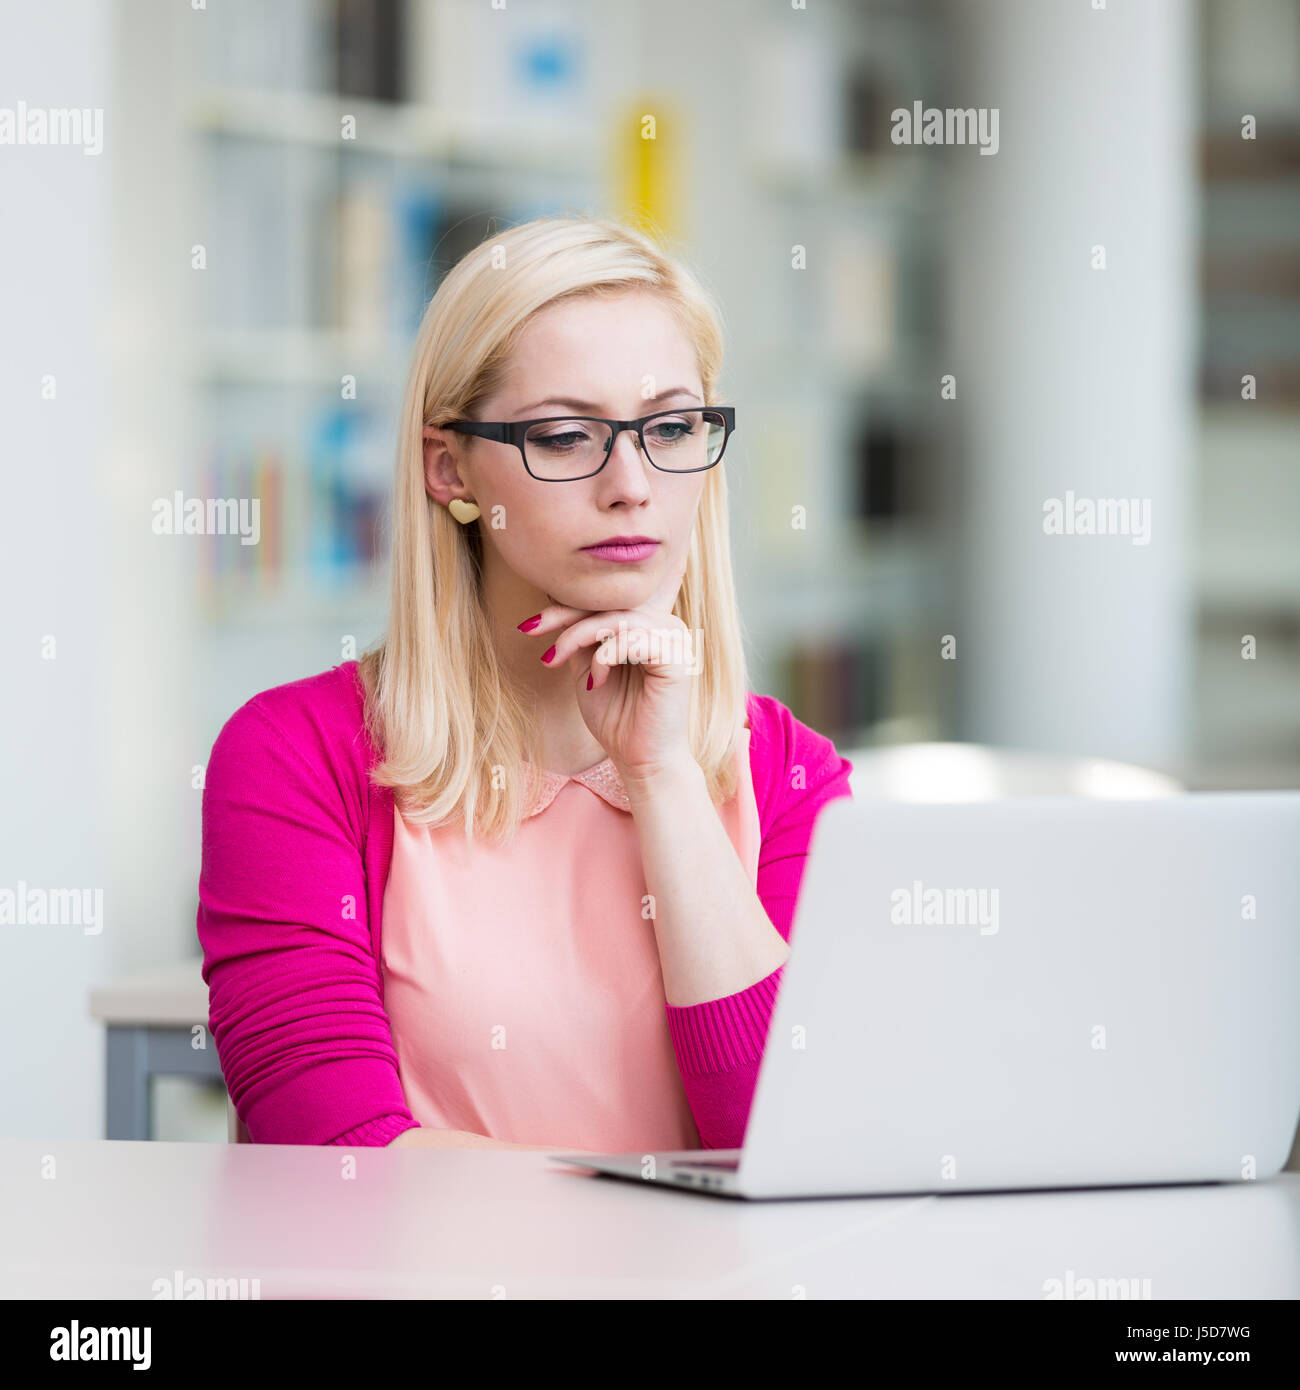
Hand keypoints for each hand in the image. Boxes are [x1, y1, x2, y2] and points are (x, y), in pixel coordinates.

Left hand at [518, 554, 697, 783]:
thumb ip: (580, 637)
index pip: (604, 603)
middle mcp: (665, 625)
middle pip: (609, 604)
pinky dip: (605, 656)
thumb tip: (554, 601)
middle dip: (565, 618)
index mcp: (648, 625)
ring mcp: (675, 639)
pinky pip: (632, 639)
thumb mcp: (588, 668)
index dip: (564, 607)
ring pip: (617, 617)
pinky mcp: (676, 657)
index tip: (528, 624)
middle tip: (534, 634)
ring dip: (579, 636)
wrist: (640, 760)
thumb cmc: (617, 718)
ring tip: (558, 660)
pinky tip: (595, 680)